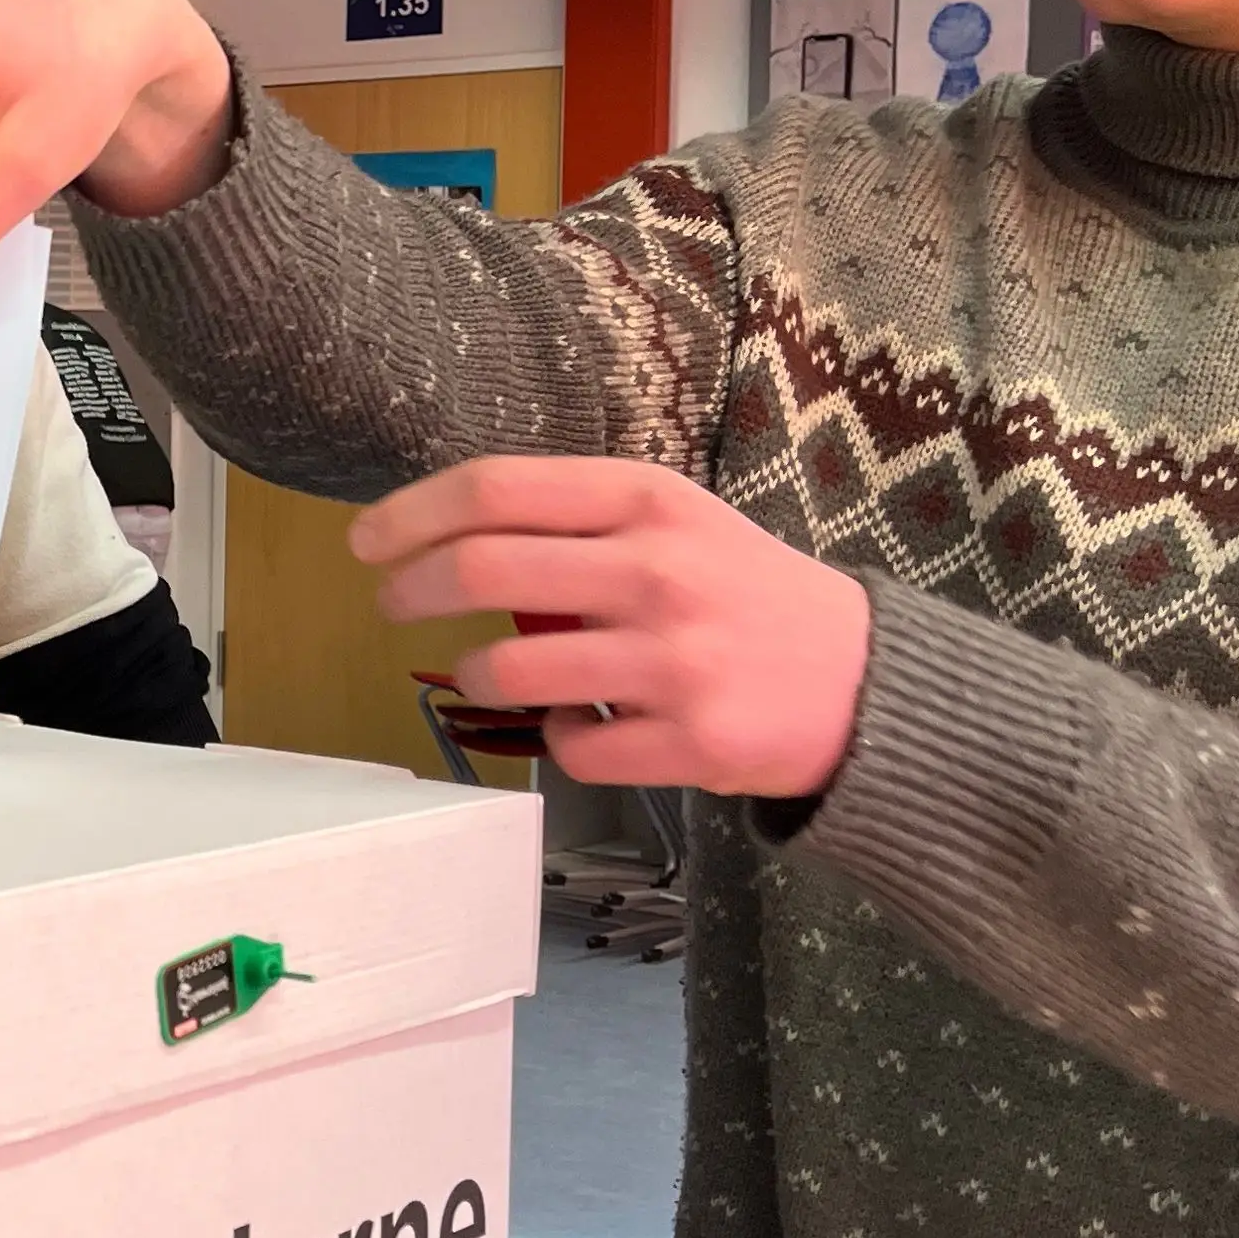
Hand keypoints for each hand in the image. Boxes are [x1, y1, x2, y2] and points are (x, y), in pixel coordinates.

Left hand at [351, 456, 872, 799]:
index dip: (411, 513)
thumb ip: (580, 524)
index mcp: (648, 502)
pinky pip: (568, 748)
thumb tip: (452, 539)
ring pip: (508, 668)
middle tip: (391, 604)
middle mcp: (657, 571)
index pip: (495, 489)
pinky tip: (578, 724)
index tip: (368, 541)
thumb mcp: (679, 525)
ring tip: (485, 672)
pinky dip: (554, 739)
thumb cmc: (749, 594)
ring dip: (475, 673)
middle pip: (481, 568)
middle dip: (410, 590)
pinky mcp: (689, 742)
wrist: (870, 682)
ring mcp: (672, 660)